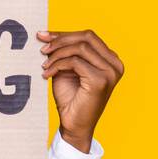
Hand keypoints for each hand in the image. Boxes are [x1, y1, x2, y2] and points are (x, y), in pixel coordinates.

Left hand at [37, 29, 122, 153]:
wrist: (74, 125)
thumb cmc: (70, 98)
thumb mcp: (66, 69)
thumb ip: (62, 52)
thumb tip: (45, 34)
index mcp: (110, 59)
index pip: (88, 36)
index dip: (64, 34)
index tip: (43, 35)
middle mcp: (115, 64)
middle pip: (86, 37)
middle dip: (60, 40)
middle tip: (42, 49)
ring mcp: (110, 72)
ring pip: (79, 48)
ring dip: (57, 54)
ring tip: (44, 66)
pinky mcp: (101, 80)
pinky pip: (74, 62)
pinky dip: (57, 65)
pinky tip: (47, 74)